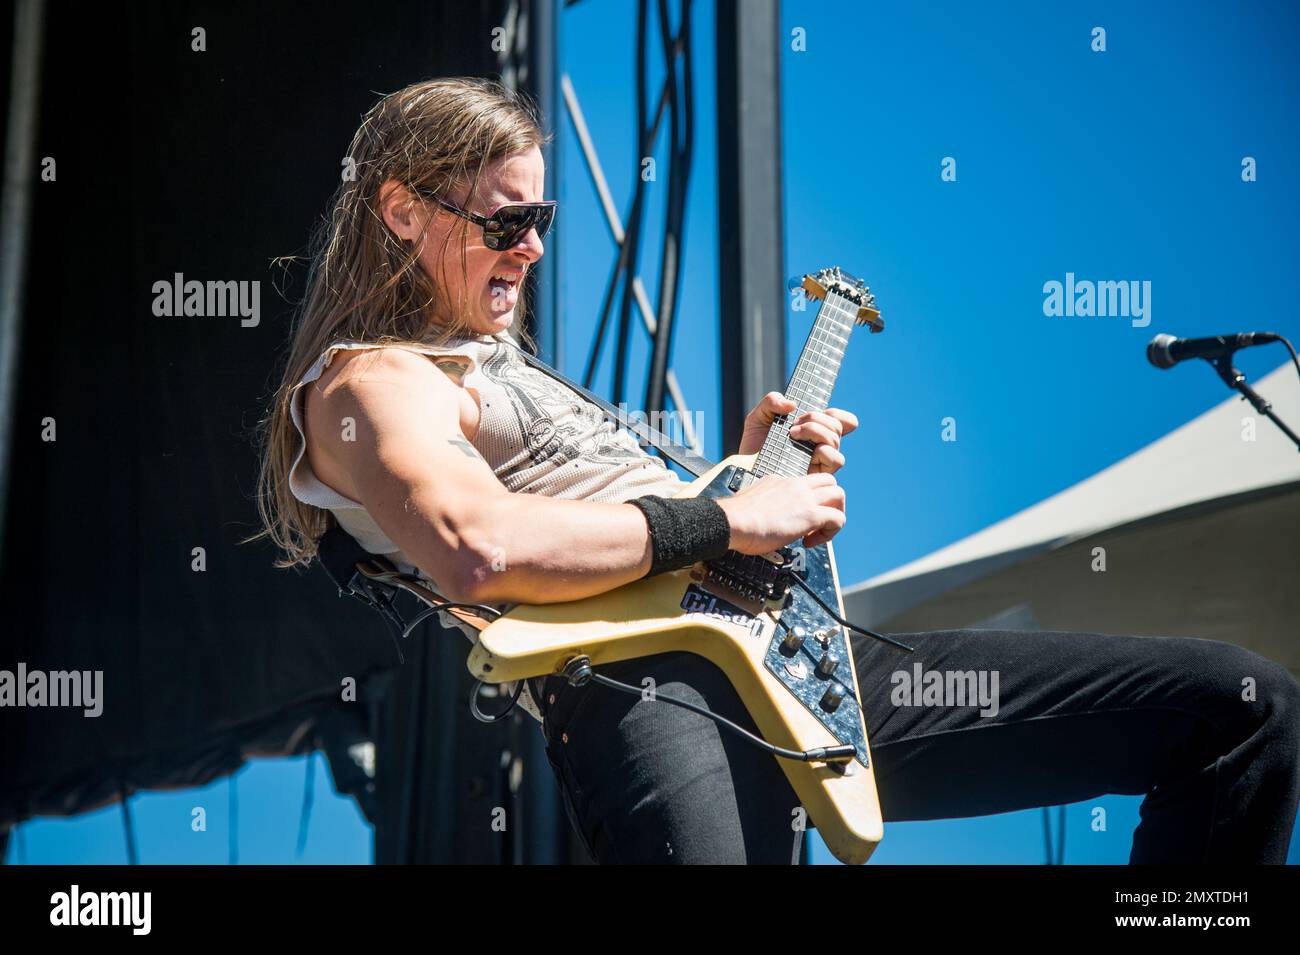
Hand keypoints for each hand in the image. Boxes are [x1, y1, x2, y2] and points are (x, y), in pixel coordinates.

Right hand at [716, 472, 845, 551]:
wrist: (731, 522)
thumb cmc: (735, 518)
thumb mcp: (751, 502)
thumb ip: (763, 504)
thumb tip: (760, 515)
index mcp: (780, 481)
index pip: (805, 483)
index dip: (807, 500)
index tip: (796, 517)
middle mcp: (795, 485)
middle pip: (829, 481)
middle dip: (829, 501)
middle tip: (818, 521)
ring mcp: (805, 498)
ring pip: (839, 494)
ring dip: (835, 513)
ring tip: (820, 531)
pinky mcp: (811, 515)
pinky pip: (837, 518)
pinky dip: (831, 532)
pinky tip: (811, 542)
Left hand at [737, 392, 857, 474]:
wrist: (746, 467)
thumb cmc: (755, 443)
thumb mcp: (759, 415)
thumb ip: (772, 401)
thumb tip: (792, 405)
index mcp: (813, 429)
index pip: (840, 419)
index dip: (837, 413)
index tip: (819, 409)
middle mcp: (820, 444)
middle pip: (836, 425)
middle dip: (814, 417)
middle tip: (792, 425)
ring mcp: (820, 459)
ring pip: (835, 440)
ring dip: (816, 431)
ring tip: (792, 435)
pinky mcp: (818, 474)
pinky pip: (835, 459)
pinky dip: (823, 450)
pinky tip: (803, 451)